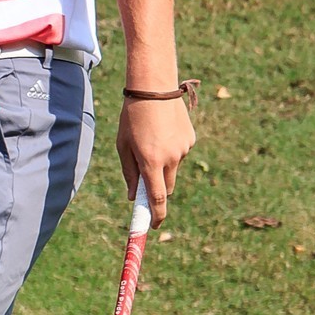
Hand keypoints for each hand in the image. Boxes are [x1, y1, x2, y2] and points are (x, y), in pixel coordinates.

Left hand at [116, 96, 195, 226]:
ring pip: (172, 168)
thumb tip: (133, 196)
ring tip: (150, 140)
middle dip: (157, 189)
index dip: (156, 215)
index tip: (154, 226)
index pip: (157, 198)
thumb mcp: (123, 145)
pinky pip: (179, 153)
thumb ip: (129, 173)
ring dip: (162, 164)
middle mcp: (171, 159)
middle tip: (145, 178)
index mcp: (150, 162)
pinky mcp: (191, 140)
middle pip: (166, 187)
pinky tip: (162, 131)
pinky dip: (171, 150)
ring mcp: (184, 149)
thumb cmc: (132, 118)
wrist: (154, 88)